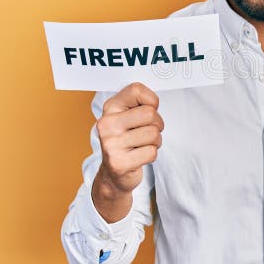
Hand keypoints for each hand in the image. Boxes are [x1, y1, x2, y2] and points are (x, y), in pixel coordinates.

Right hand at [92, 82, 163, 221]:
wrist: (114, 173)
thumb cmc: (128, 138)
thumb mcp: (128, 115)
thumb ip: (139, 102)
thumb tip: (156, 99)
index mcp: (110, 107)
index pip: (136, 89)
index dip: (151, 100)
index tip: (148, 109)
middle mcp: (106, 124)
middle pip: (150, 113)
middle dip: (157, 124)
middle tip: (148, 131)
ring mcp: (110, 144)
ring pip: (153, 134)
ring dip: (155, 141)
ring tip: (142, 144)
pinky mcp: (119, 163)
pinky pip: (151, 152)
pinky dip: (151, 154)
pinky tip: (139, 156)